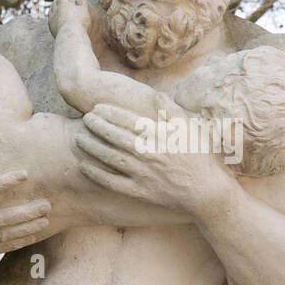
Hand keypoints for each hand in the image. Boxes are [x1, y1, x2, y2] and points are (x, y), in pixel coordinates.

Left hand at [48, 0, 90, 37]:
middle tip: (63, 1)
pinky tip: (57, 20)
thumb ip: (82, 2)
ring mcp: (52, 20)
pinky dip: (53, 18)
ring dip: (54, 9)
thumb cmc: (80, 22)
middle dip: (59, 1)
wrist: (71, 37)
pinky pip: (51, 20)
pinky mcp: (52, 28)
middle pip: (54, 3)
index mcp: (62, 5)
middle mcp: (55, 11)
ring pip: (51, 11)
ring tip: (58, 9)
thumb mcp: (84, 10)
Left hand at [73, 103, 233, 215]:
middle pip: (115, 137)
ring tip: (79, 138)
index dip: (109, 113)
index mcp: (159, 136)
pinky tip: (84, 166)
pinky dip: (96, 174)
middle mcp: (148, 153)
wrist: (205, 191)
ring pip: (109, 157)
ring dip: (92, 147)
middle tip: (85, 119)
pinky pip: (112, 182)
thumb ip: (170, 109)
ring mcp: (142, 174)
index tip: (97, 108)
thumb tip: (154, 93)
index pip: (128, 120)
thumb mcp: (188, 127)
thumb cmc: (199, 156)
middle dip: (97, 126)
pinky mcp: (139, 191)